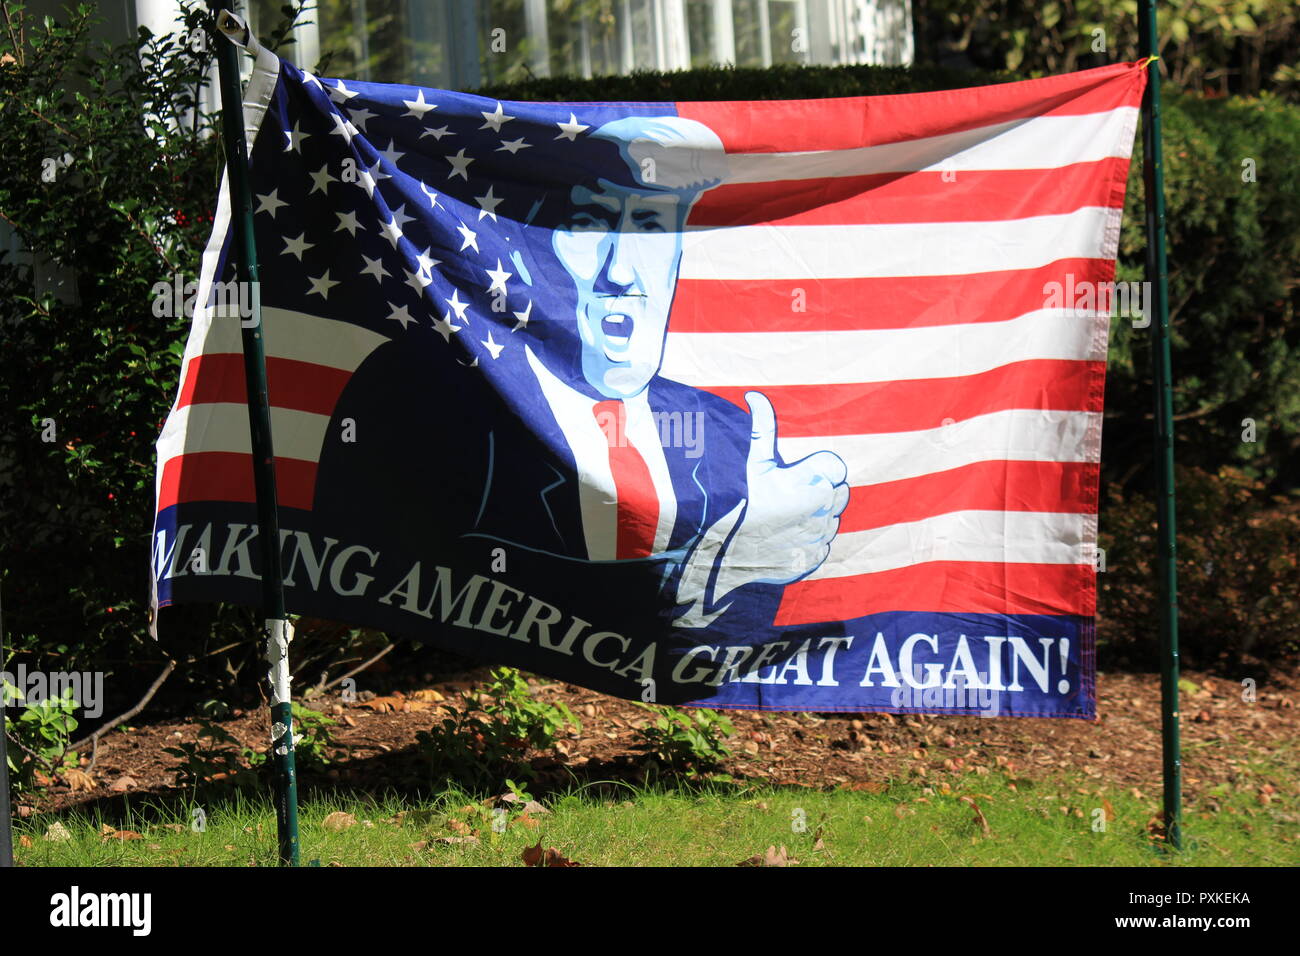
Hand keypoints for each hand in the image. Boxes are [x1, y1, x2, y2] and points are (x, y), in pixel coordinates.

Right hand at [726, 391, 848, 585]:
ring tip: (787, 516)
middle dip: (820, 491)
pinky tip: (787, 536)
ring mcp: (820, 536)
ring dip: (817, 516)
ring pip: (832, 518)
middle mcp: (822, 509)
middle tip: (790, 494)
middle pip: (839, 492)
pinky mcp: (815, 557)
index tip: (797, 475)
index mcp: (812, 481)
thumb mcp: (752, 462)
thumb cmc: (739, 500)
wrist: (723, 551)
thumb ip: (762, 427)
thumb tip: (755, 395)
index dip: (818, 469)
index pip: (836, 468)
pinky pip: (824, 543)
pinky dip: (810, 540)